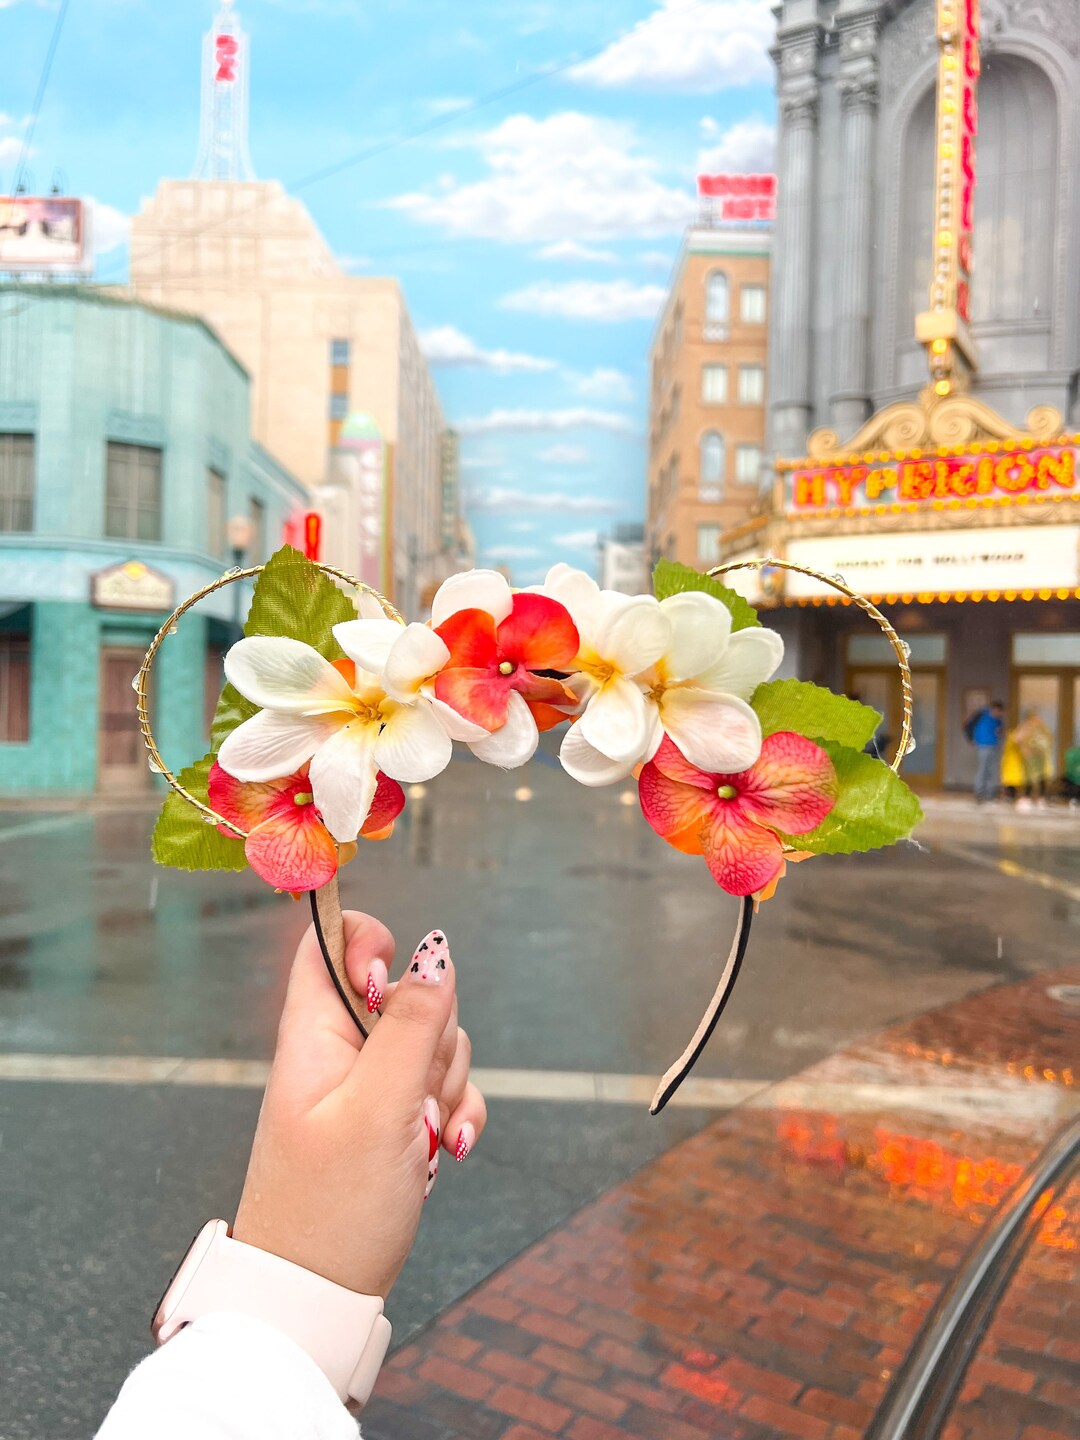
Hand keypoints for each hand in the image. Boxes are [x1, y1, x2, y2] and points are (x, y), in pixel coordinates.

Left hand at [232, 912, 484, 1298]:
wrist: (319, 1295)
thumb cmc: (331, 1207)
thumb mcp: (379, 1108)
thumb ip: (410, 1025)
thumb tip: (436, 951)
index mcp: (314, 1032)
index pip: (331, 941)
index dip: (370, 941)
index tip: (389, 982)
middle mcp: (341, 1049)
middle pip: (405, 992)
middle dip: (433, 1036)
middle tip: (412, 1091)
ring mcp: (371, 1085)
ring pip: (433, 1042)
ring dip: (447, 1084)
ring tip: (425, 1136)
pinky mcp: (396, 1119)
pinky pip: (443, 1089)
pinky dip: (456, 1114)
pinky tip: (448, 1151)